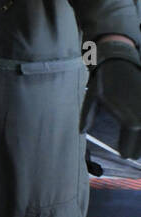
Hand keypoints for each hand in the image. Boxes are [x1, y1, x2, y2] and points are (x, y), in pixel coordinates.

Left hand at [82, 38, 140, 159]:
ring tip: (134, 139)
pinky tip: (137, 128)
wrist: (119, 62)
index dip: (127, 151)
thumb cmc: (103, 82)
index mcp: (129, 120)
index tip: (124, 154)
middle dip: (137, 147)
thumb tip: (82, 132)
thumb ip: (86, 118)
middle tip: (131, 149)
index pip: (130, 146)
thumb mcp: (91, 100)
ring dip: (140, 139)